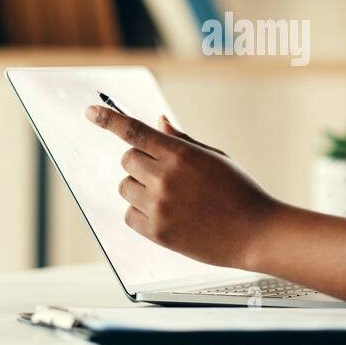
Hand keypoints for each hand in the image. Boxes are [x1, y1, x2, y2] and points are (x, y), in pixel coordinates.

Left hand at [85, 105, 278, 269]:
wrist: (256, 232)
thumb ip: (181, 141)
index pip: (134, 131)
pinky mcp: (157, 232)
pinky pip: (129, 216)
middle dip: (139, 162)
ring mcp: (159, 206)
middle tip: (162, 173)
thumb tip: (158, 123)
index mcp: (181, 154)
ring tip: (170, 198)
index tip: (89, 112)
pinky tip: (167, 215)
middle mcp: (165, 178)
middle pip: (127, 160)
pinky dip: (141, 213)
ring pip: (125, 188)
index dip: (108, 119)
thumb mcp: (214, 158)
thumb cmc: (239, 191)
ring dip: (139, 188)